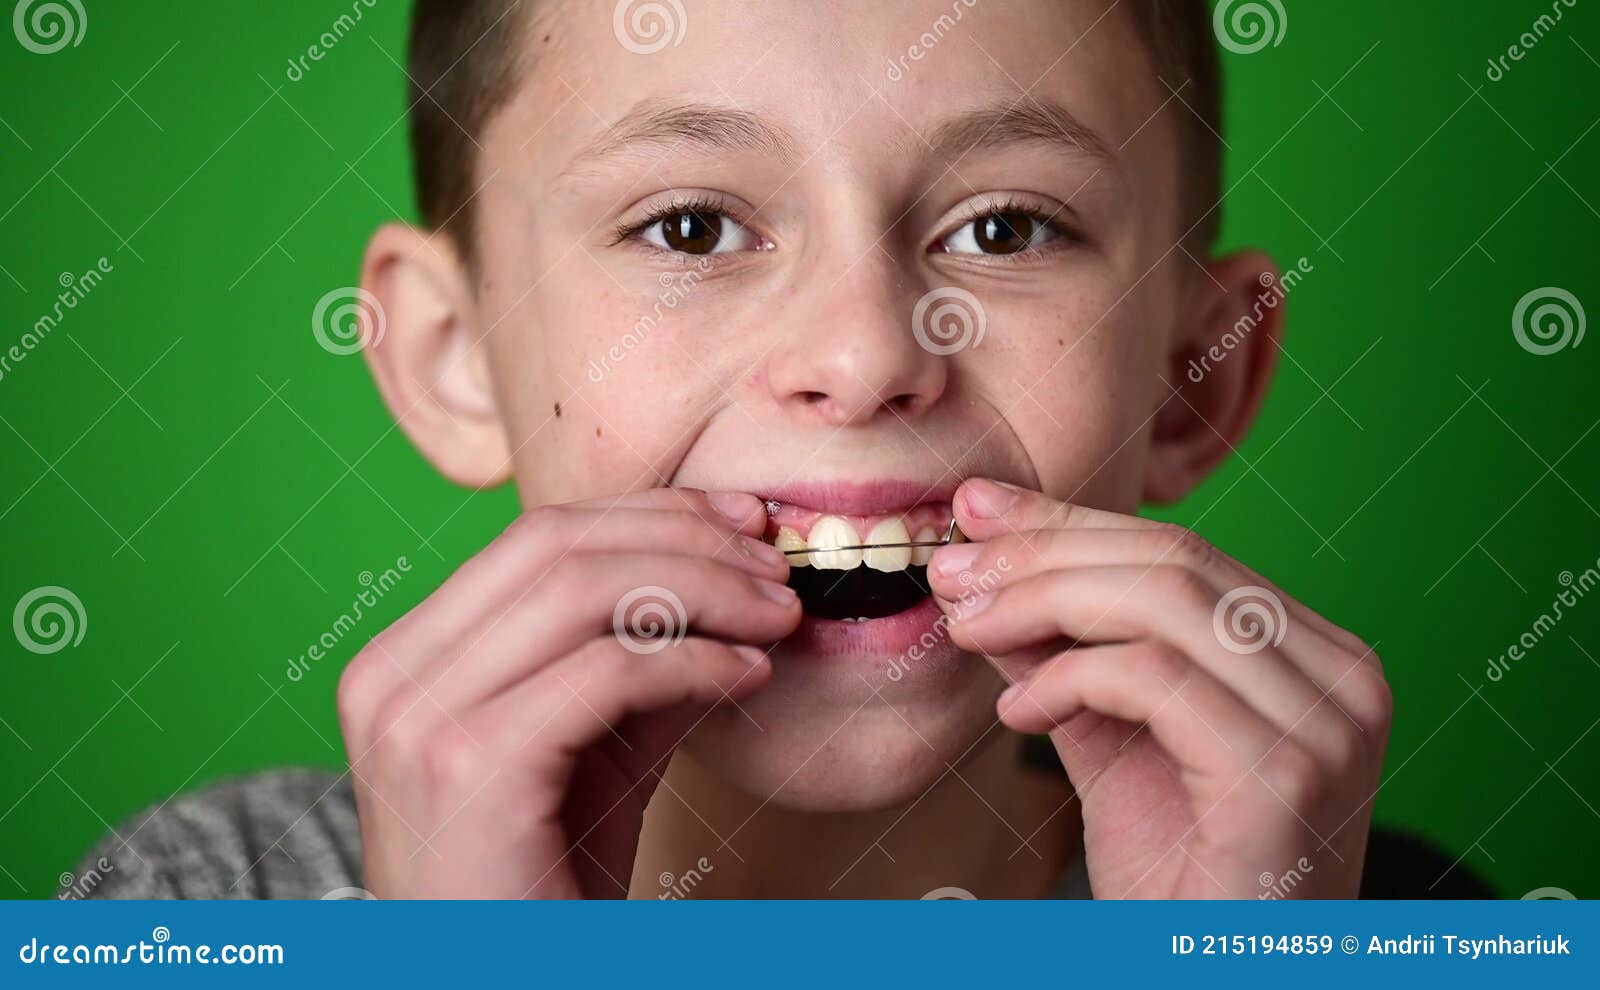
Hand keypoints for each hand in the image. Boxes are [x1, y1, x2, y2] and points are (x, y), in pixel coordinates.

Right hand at [337, 489, 799, 897]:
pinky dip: (697, 660)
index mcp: (408, 657)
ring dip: (704, 589)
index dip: (651, 514)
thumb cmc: (542, 889)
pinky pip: (608, 670)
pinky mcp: (468, 764)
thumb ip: (647, 665)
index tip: (740, 521)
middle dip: (686, 539)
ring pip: (584, 589)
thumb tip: (736, 588)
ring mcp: (418, 717)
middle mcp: (394, 673)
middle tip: (773, 564)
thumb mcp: (601, 752)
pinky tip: (748, 678)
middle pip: (557, 544)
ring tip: (776, 617)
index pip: (536, 538)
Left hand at [926, 478, 1390, 898]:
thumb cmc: (1178, 879)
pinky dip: (1067, 678)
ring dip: (1041, 602)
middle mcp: (1341, 676)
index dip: (1068, 523)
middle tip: (951, 569)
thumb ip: (1065, 651)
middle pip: (1175, 559)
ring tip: (969, 629)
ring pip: (1165, 600)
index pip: (1183, 552)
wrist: (1221, 977)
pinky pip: (1154, 677)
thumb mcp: (1110, 739)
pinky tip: (1017, 713)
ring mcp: (1326, 723)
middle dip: (1043, 552)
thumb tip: (987, 561)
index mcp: (1313, 656)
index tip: (973, 513)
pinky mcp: (1285, 773)